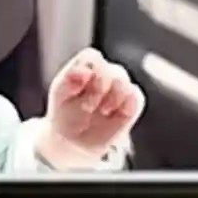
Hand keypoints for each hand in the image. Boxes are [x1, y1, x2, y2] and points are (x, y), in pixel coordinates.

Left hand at [41, 48, 144, 166]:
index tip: (76, 90)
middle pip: (112, 70)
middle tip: (87, 107)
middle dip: (98, 90)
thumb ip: (70, 79)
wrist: (76, 140)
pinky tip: (112, 115)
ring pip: (124, 82)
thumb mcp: (60, 95)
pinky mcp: (133, 102)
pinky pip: (136, 98)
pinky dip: (124, 107)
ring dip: (111, 100)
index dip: (86, 72)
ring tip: (101, 111)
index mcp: (86, 65)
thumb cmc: (66, 113)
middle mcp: (106, 72)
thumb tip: (85, 72)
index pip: (92, 57)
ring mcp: (121, 86)